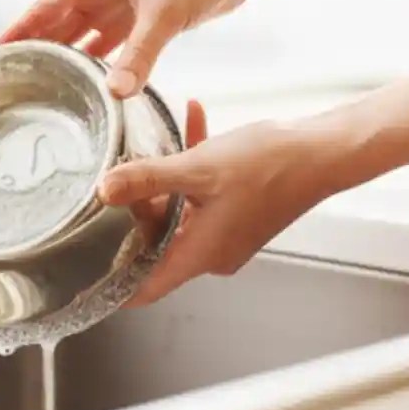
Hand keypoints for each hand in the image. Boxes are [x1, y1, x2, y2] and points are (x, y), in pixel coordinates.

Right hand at [0, 0, 257, 97]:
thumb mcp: (164, 14)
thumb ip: (139, 55)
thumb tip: (116, 92)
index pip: (45, 7)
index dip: (20, 29)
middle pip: (58, 23)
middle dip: (36, 47)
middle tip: (11, 77)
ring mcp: (120, 5)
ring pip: (82, 36)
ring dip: (66, 57)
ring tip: (41, 85)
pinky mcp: (140, 19)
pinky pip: (109, 45)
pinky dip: (98, 62)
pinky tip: (86, 82)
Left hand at [102, 101, 342, 305]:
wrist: (323, 152)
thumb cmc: (271, 165)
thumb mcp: (197, 168)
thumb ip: (147, 179)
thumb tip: (104, 190)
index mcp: (201, 254)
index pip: (145, 288)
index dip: (114, 286)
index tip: (86, 274)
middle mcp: (212, 253)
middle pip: (156, 242)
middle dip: (137, 208)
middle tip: (119, 175)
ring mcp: (226, 233)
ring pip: (178, 211)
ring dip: (166, 178)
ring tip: (158, 139)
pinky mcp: (237, 213)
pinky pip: (202, 195)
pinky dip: (192, 168)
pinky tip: (192, 122)